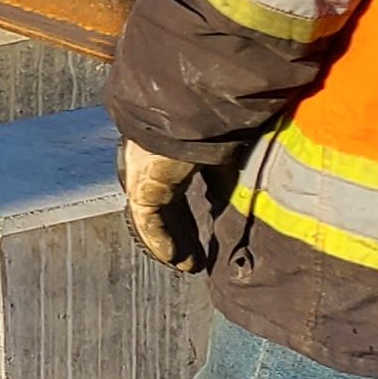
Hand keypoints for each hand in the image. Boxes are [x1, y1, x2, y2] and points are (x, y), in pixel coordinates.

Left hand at [119, 140, 234, 273]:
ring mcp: (145, 177)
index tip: (204, 239)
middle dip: (182, 236)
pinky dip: (159, 240)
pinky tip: (171, 258)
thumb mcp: (225, 165)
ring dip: (170, 243)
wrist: (195, 114)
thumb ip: (225, 188)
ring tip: (184, 265)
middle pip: (167, 211)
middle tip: (194, 259)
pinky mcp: (142, 186)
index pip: (179, 196)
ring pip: (155, 219)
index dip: (191, 220)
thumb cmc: (213, 129)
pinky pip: (148, 221)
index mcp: (173, 159)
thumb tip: (235, 211)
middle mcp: (155, 168)